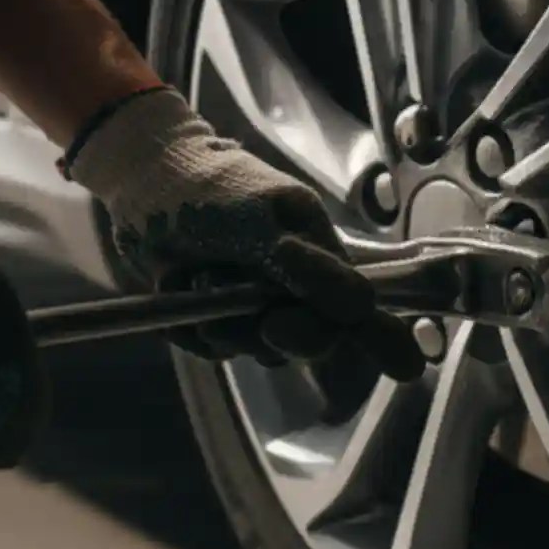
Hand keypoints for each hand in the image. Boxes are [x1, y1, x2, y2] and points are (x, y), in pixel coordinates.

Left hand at [68, 88, 424, 380]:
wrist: (146, 181)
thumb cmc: (215, 189)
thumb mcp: (269, 220)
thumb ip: (312, 267)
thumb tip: (360, 306)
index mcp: (321, 260)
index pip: (362, 311)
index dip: (383, 341)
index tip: (402, 367)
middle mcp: (294, 290)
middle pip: (314, 341)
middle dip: (291, 334)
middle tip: (269, 323)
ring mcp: (253, 309)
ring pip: (259, 350)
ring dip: (230, 326)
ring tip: (202, 279)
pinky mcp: (213, 322)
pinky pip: (214, 351)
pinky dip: (194, 330)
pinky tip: (180, 293)